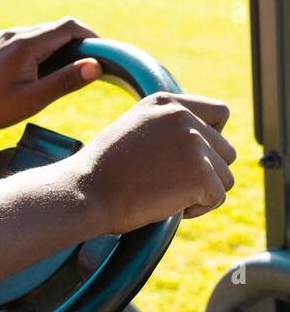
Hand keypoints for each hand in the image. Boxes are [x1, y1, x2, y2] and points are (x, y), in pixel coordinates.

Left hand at [0, 16, 103, 136]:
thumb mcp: (32, 100)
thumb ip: (65, 82)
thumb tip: (96, 65)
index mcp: (24, 44)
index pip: (69, 27)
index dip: (91, 37)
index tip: (103, 54)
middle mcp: (11, 33)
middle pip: (54, 29)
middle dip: (75, 44)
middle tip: (87, 68)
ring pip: (37, 35)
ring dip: (54, 48)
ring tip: (61, 74)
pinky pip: (20, 41)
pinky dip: (35, 51)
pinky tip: (34, 73)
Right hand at [70, 92, 235, 235]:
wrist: (85, 192)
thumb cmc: (103, 171)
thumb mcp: (134, 130)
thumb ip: (168, 127)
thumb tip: (203, 140)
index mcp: (165, 102)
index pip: (219, 113)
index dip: (211, 138)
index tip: (186, 157)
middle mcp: (182, 117)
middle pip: (225, 150)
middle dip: (204, 171)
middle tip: (167, 182)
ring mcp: (194, 143)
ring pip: (224, 176)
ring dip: (200, 191)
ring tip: (163, 193)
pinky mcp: (200, 173)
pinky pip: (217, 198)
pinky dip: (196, 209)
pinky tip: (165, 204)